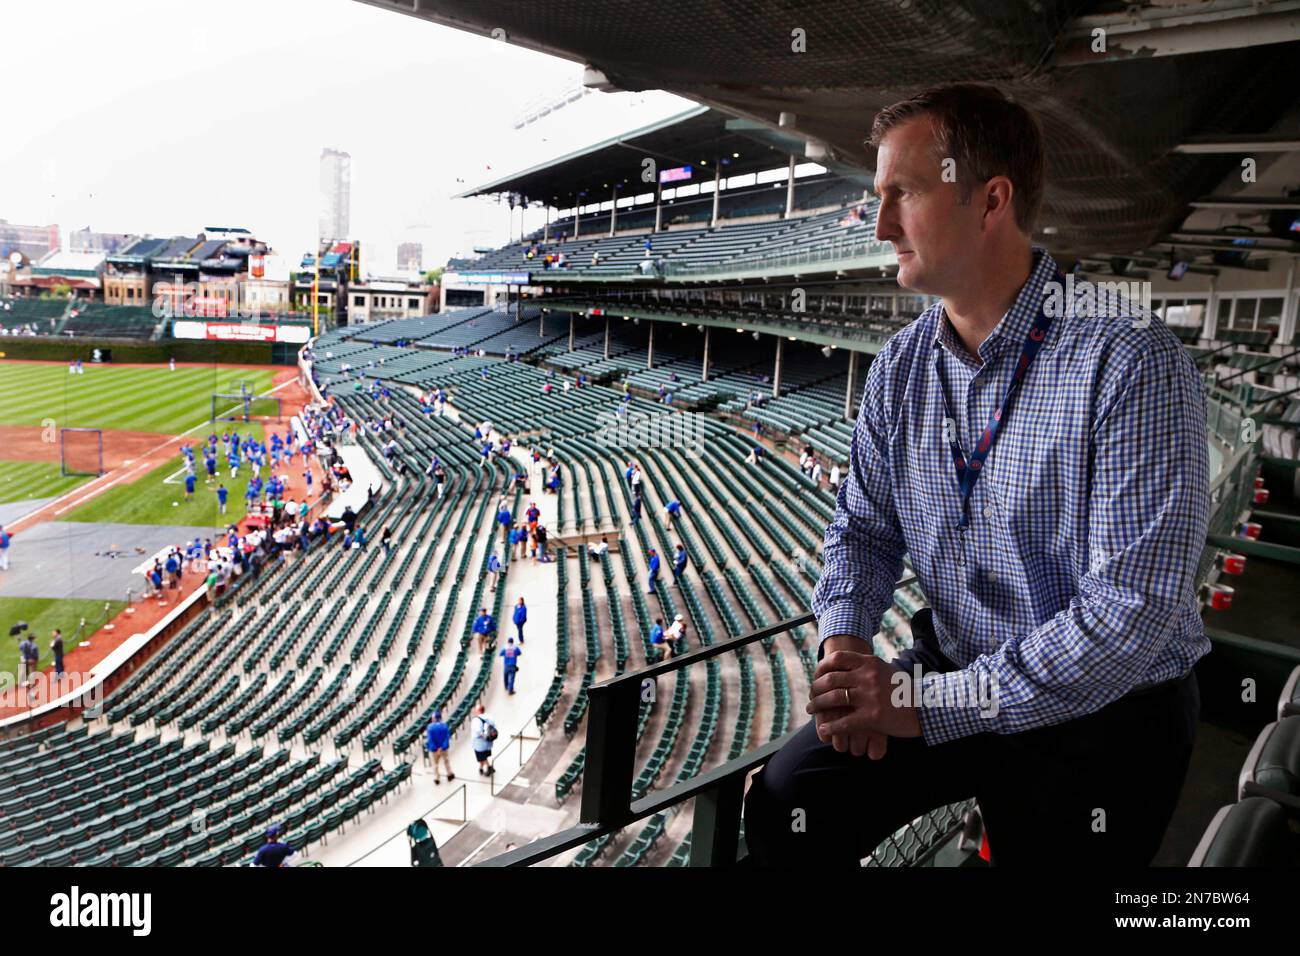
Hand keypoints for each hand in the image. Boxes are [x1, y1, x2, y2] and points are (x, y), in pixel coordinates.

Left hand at [806, 645, 920, 758]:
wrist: (927, 707)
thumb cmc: (906, 690)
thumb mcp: (887, 670)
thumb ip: (868, 667)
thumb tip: (849, 665)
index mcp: (870, 663)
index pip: (838, 658)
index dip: (822, 667)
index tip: (816, 676)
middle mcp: (868, 676)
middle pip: (831, 679)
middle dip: (816, 689)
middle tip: (811, 697)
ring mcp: (870, 696)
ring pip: (834, 699)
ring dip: (818, 705)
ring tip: (811, 710)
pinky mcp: (873, 716)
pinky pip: (845, 722)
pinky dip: (831, 726)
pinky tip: (824, 729)